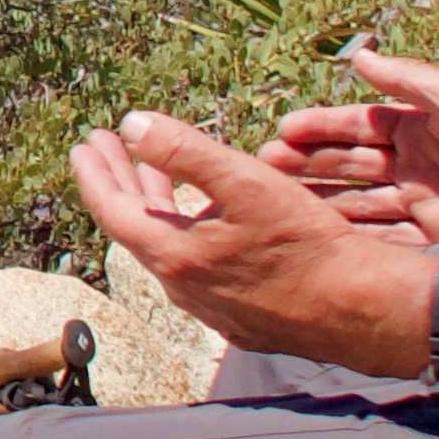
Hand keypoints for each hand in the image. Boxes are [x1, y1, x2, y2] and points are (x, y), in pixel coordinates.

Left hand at [69, 109, 419, 367]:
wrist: (356, 308)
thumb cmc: (305, 243)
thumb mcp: (244, 182)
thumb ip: (184, 151)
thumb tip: (131, 125)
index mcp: (173, 255)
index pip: (112, 211)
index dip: (94, 175)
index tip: (82, 146)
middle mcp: (182, 286)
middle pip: (134, 227)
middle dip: (117, 182)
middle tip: (101, 150)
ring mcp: (208, 303)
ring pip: (166, 246)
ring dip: (153, 204)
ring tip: (147, 171)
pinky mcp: (236, 313)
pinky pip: (194, 265)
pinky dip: (184, 230)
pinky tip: (201, 216)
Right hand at [263, 49, 438, 249]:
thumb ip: (405, 79)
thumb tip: (360, 56)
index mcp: (422, 128)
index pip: (359, 126)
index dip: (321, 129)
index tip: (282, 134)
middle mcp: (421, 166)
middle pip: (353, 167)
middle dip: (311, 168)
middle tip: (267, 172)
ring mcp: (427, 206)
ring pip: (362, 205)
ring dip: (324, 204)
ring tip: (283, 207)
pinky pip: (388, 242)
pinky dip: (356, 241)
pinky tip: (322, 243)